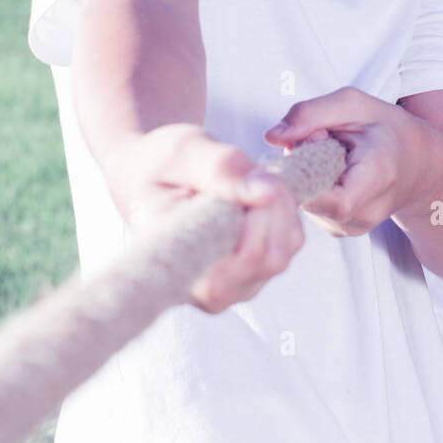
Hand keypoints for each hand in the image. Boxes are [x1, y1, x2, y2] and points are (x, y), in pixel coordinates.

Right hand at [103, 124, 303, 313]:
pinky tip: (256, 192)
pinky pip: (291, 242)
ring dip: (279, 204)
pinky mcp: (257, 273)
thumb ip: (220, 168)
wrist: (152, 176)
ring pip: (285, 250)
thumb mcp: (182, 151)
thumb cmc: (159, 164)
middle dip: (270, 204)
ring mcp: (235, 286)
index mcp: (173, 267)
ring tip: (246, 179)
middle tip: (247, 170)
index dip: (251, 228)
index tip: (246, 184)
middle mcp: (205, 291)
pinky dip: (284, 209)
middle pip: (268, 257)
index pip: (227, 276)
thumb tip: (266, 193)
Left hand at [263, 87, 433, 236]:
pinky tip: (328, 172)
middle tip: (321, 139)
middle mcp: (365, 213)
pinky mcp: (338, 230)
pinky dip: (310, 186)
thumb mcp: (354, 104)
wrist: (417, 164)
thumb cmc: (386, 130)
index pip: (335, 201)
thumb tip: (272, 137)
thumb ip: (310, 114)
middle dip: (301, 166)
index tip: (309, 142)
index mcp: (378, 177)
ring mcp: (351, 227)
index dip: (306, 175)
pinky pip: (308, 208)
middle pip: (310, 198)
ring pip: (304, 204)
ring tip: (329, 155)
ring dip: (305, 175)